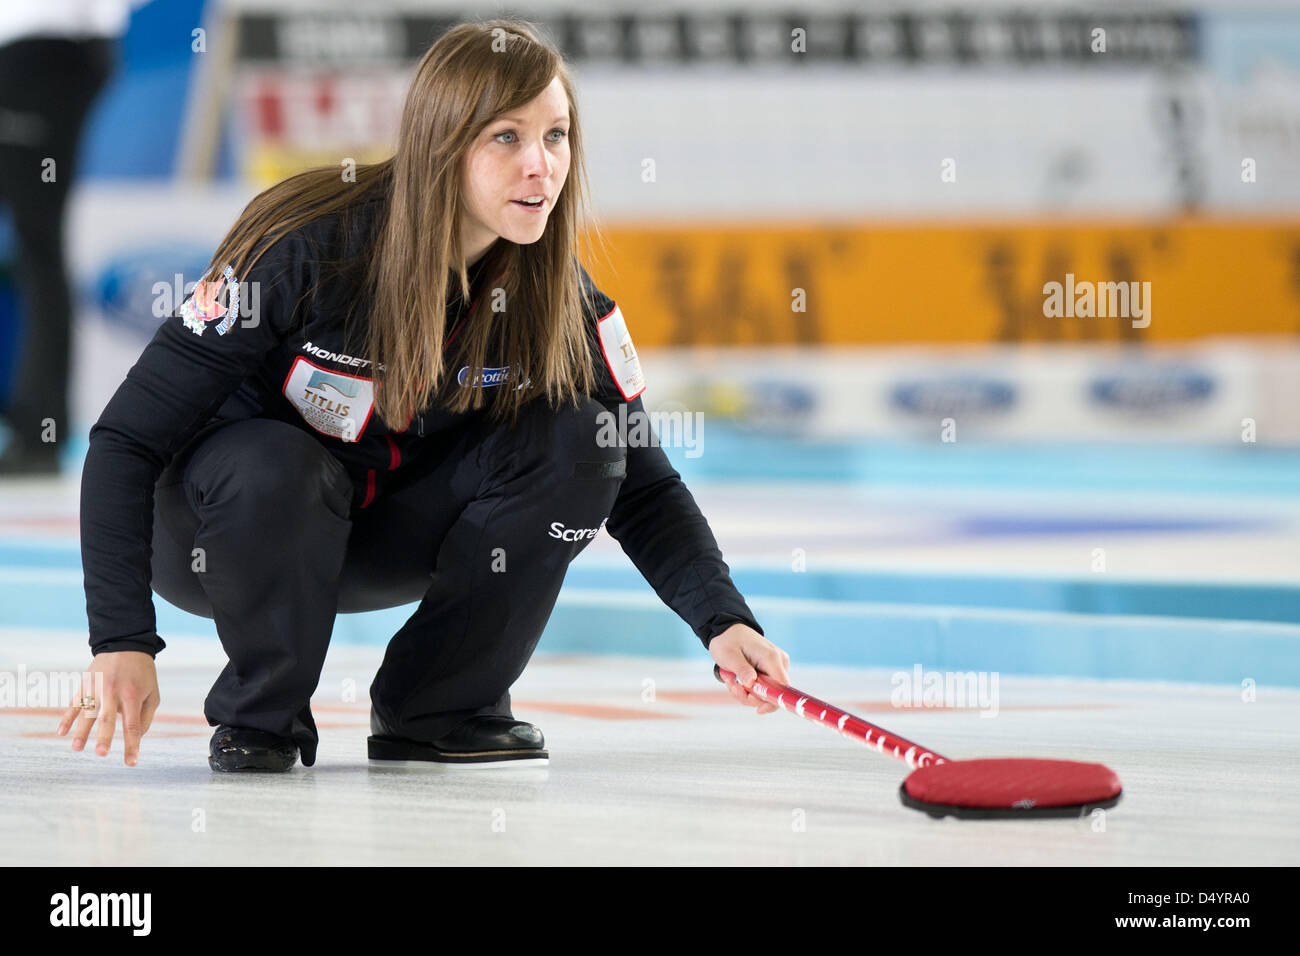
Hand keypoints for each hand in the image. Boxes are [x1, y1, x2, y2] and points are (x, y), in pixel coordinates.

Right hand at [56, 650, 159, 765]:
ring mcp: (97, 687)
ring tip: (76, 748)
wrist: (125, 644)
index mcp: (133, 695)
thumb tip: (136, 738)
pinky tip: (61, 732)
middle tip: (100, 754)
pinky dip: (67, 718)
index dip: (132, 745)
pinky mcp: (85, 683)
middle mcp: (114, 691)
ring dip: (81, 731)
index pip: (132, 725)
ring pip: (87, 712)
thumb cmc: (142, 674)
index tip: (131, 763)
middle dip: (104, 736)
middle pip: (108, 718)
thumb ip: (145, 717)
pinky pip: (74, 703)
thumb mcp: (152, 693)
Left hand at [709, 623, 789, 714]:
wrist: (727, 629)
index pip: (782, 689)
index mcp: (771, 658)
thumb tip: (751, 683)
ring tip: (730, 680)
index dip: (772, 703)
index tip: (758, 710)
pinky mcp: (771, 669)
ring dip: (746, 692)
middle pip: (773, 694)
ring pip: (766, 692)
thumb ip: (742, 669)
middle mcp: (779, 662)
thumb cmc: (727, 640)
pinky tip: (735, 679)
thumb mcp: (729, 655)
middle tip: (732, 687)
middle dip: (750, 696)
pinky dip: (748, 687)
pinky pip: (763, 687)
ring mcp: (776, 665)